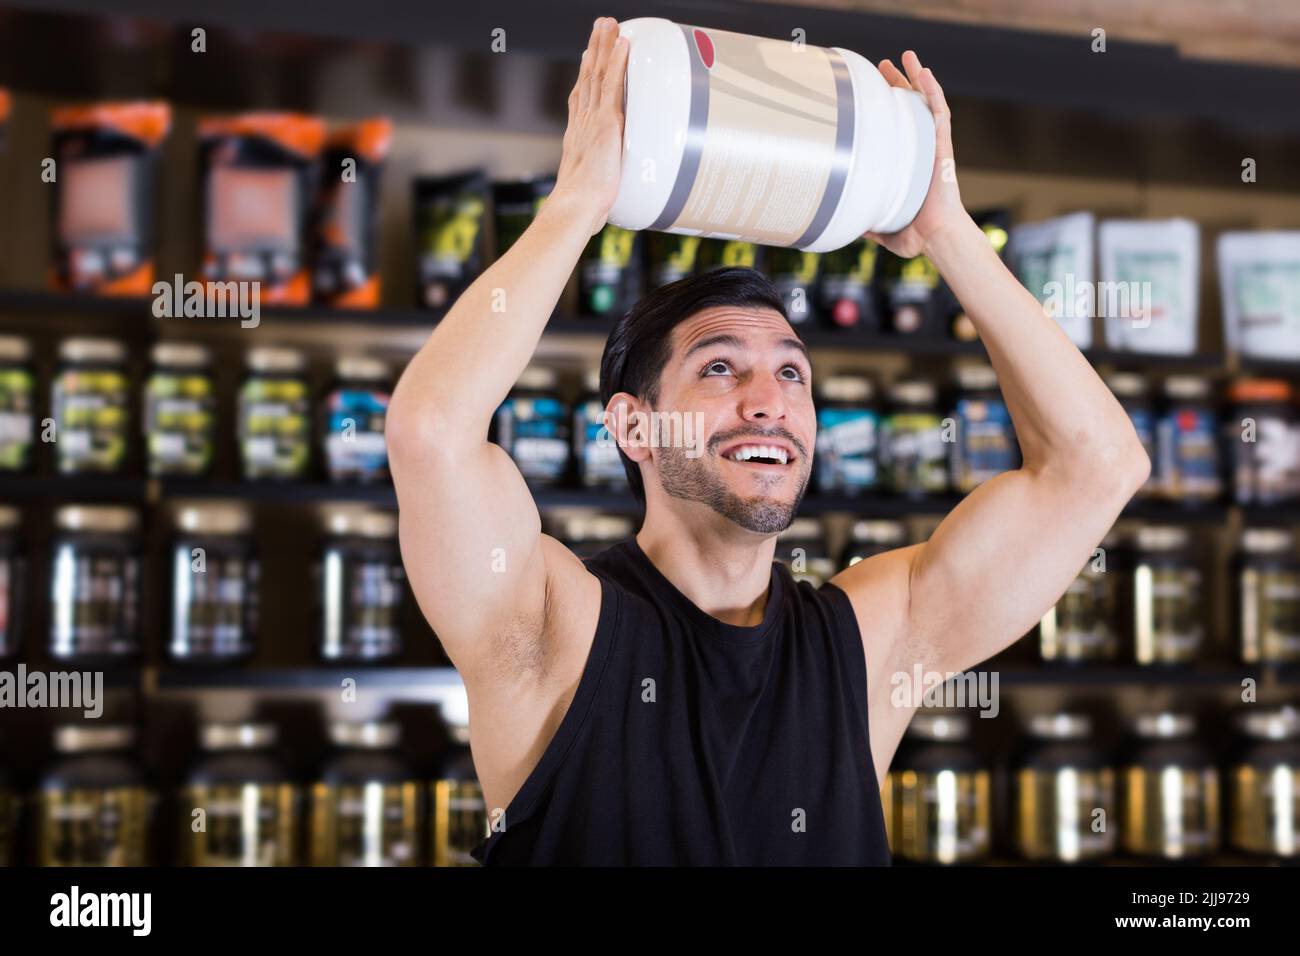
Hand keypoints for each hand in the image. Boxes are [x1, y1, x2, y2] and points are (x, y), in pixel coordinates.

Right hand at [550, 17, 628, 236]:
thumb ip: (597, 191)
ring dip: (604, 47)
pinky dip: (617, 61)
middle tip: (600, 28)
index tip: (589, 59)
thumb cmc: (582, 210)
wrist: (576, 208)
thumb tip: (598, 212)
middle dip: (594, 51)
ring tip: (609, 24)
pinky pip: (612, 84)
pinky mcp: (606, 122)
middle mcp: (581, 124)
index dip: (585, 77)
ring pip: (597, 75)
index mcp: (577, 138)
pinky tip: (622, 43)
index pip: (581, 100)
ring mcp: (592, 120)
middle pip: (587, 79)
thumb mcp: (591, 194)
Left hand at [864, 51, 970, 258]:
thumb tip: (853, 224)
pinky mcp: (943, 146)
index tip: (872, 92)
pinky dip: (933, 91)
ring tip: (908, 55)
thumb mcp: (886, 227)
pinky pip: (939, 113)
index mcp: (910, 162)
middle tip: (883, 65)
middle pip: (910, 108)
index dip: (886, 109)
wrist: (937, 236)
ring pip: (927, 103)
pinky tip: (925, 73)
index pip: (897, 128)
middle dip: (899, 84)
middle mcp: (922, 149)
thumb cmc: (918, 235)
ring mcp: (934, 146)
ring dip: (918, 77)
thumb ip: (870, 224)